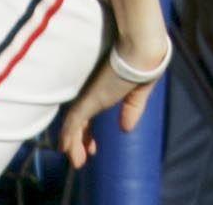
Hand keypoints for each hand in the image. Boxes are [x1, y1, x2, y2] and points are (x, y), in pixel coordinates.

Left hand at [58, 34, 168, 168]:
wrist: (143, 49)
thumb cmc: (145, 63)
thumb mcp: (140, 91)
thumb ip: (133, 108)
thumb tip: (126, 128)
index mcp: (105, 89)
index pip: (91, 112)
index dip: (89, 132)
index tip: (92, 148)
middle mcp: (94, 92)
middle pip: (80, 120)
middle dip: (81, 140)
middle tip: (84, 157)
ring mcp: (90, 95)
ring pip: (73, 125)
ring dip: (73, 145)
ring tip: (77, 162)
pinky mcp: (89, 99)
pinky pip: (73, 123)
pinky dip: (69, 138)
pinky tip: (67, 151)